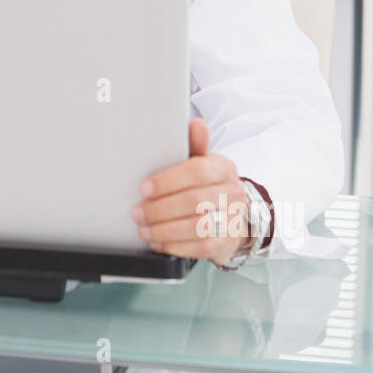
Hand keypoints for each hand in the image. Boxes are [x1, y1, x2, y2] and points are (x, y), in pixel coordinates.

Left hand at [131, 118, 252, 265]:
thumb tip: (196, 123)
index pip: (197, 171)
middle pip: (194, 201)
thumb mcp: (202, 163)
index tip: (144, 188)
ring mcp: (233, 221)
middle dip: (160, 209)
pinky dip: (174, 246)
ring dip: (164, 230)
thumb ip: (195, 146)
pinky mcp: (226, 243)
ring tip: (144, 229)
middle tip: (137, 212)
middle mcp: (233, 194)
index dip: (168, 180)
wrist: (234, 215)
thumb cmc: (209, 185)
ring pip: (196, 227)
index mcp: (224, 168)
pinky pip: (199, 248)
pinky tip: (158, 242)